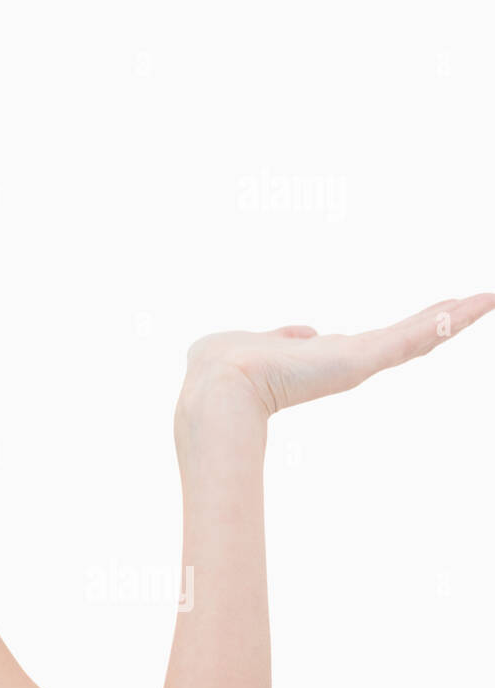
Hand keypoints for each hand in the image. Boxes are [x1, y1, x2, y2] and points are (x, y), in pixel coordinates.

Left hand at [179, 293, 494, 420]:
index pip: (363, 344)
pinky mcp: (362, 359)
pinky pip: (415, 335)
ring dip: (454, 317)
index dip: (391, 335)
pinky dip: (448, 319)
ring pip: (415, 336)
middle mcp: (340, 362)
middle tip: (474, 305)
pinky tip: (481, 301)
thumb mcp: (250, 342)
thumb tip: (300, 333)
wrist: (220, 387)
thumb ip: (279, 337)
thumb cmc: (220, 365)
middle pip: (399, 340)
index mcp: (315, 359)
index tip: (418, 322)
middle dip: (435, 322)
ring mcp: (355, 362)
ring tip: (485, 300)